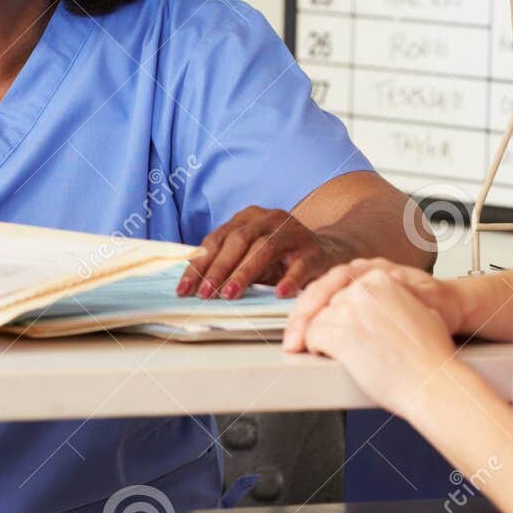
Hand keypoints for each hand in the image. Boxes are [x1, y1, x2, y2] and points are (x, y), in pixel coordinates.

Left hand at [176, 206, 350, 299]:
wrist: (329, 252)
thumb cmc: (280, 258)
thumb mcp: (251, 256)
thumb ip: (229, 264)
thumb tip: (197, 287)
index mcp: (248, 218)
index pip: (217, 240)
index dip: (199, 264)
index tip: (183, 289)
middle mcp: (269, 219)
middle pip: (238, 241)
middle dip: (218, 269)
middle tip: (204, 293)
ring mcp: (293, 232)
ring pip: (265, 249)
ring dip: (245, 273)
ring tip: (230, 294)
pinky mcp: (314, 249)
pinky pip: (300, 265)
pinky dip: (289, 279)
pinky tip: (279, 293)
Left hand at [295, 267, 458, 418]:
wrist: (434, 382)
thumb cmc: (430, 356)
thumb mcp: (417, 311)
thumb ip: (393, 300)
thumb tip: (381, 306)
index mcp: (381, 278)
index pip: (339, 284)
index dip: (325, 301)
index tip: (317, 312)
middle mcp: (363, 291)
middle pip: (324, 300)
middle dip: (312, 318)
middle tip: (303, 333)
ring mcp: (350, 312)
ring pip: (316, 318)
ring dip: (311, 333)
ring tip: (312, 347)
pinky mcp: (340, 335)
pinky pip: (312, 335)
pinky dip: (310, 345)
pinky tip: (316, 352)